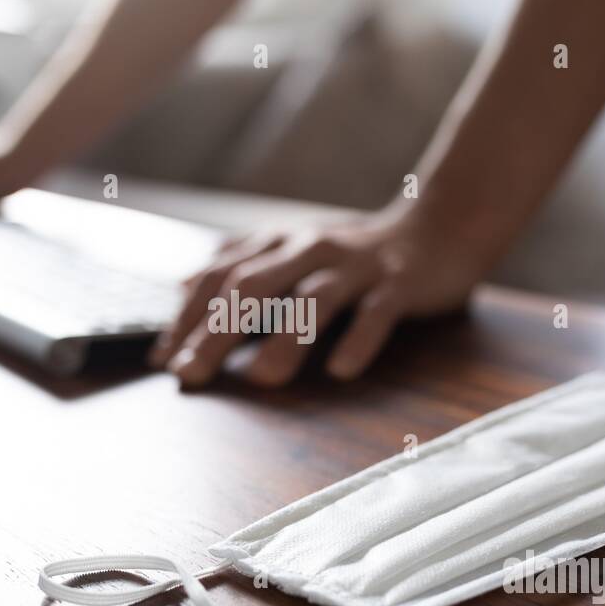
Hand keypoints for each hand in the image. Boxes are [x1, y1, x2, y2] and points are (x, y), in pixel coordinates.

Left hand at [149, 210, 484, 387]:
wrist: (442, 226)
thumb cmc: (357, 253)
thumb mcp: (292, 252)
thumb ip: (240, 266)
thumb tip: (183, 287)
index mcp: (280, 244)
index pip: (221, 278)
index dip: (188, 318)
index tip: (162, 360)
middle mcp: (311, 249)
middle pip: (255, 288)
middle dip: (218, 332)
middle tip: (191, 374)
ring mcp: (357, 266)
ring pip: (315, 299)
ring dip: (286, 339)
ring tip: (259, 379)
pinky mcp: (399, 284)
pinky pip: (377, 313)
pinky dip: (358, 340)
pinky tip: (341, 371)